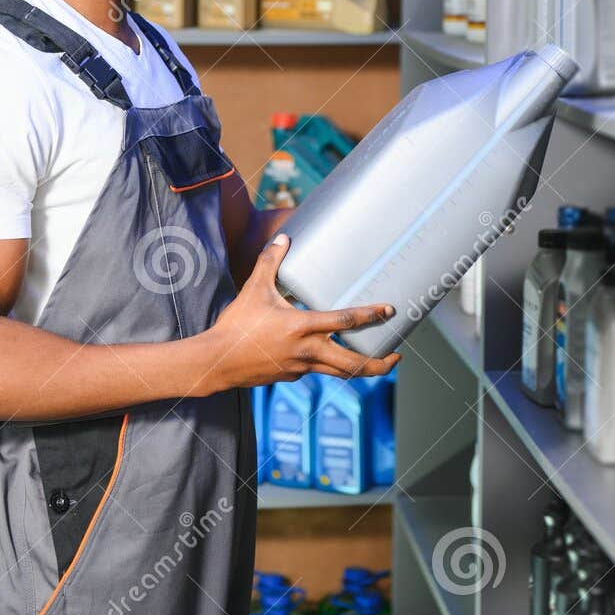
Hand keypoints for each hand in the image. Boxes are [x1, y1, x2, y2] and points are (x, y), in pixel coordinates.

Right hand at [200, 234, 399, 388]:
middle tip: (397, 356)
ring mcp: (301, 367)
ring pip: (340, 373)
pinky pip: (317, 371)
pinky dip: (329, 365)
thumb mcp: (254, 289)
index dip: (371, 315)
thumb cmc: (236, 325)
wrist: (217, 362)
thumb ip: (271, 262)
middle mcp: (307, 351)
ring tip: (378, 362)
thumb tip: (283, 238)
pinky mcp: (292, 376)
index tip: (389, 310)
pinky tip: (330, 356)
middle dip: (380, 363)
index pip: (346, 321)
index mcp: (302, 327)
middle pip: (354, 364)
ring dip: (362, 369)